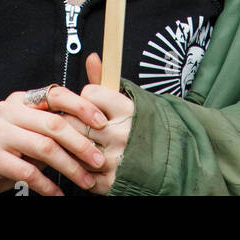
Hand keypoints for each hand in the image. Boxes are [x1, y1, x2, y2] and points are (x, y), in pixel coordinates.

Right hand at [0, 86, 109, 196]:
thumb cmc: (6, 149)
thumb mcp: (28, 131)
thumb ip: (51, 126)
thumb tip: (89, 131)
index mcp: (21, 99)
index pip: (56, 94)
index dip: (81, 107)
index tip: (101, 123)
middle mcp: (8, 111)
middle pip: (53, 124)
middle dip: (80, 143)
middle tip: (98, 160)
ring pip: (44, 148)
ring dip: (69, 167)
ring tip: (85, 180)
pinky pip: (27, 172)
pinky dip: (47, 186)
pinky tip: (58, 194)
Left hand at [75, 52, 134, 195]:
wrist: (169, 161)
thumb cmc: (144, 127)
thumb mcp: (128, 100)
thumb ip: (105, 80)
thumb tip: (92, 57)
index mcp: (127, 110)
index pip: (89, 94)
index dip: (85, 98)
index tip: (89, 105)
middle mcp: (121, 134)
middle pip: (76, 122)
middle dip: (70, 122)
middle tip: (72, 123)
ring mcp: (116, 159)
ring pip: (76, 148)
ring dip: (73, 146)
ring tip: (79, 142)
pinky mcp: (111, 181)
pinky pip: (82, 172)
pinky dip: (80, 167)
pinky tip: (87, 161)